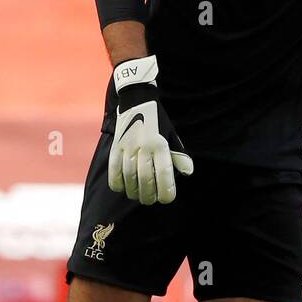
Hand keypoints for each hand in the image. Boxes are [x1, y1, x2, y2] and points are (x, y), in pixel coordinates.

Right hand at [107, 55, 193, 205]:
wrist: (137, 100)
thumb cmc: (158, 123)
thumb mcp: (172, 136)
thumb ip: (179, 156)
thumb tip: (188, 173)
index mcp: (161, 145)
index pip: (165, 174)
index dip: (166, 191)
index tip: (166, 199)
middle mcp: (144, 147)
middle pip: (146, 179)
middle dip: (149, 195)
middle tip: (151, 200)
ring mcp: (128, 147)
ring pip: (129, 177)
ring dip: (134, 192)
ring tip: (139, 196)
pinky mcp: (115, 146)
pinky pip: (114, 170)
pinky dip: (117, 183)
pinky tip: (122, 188)